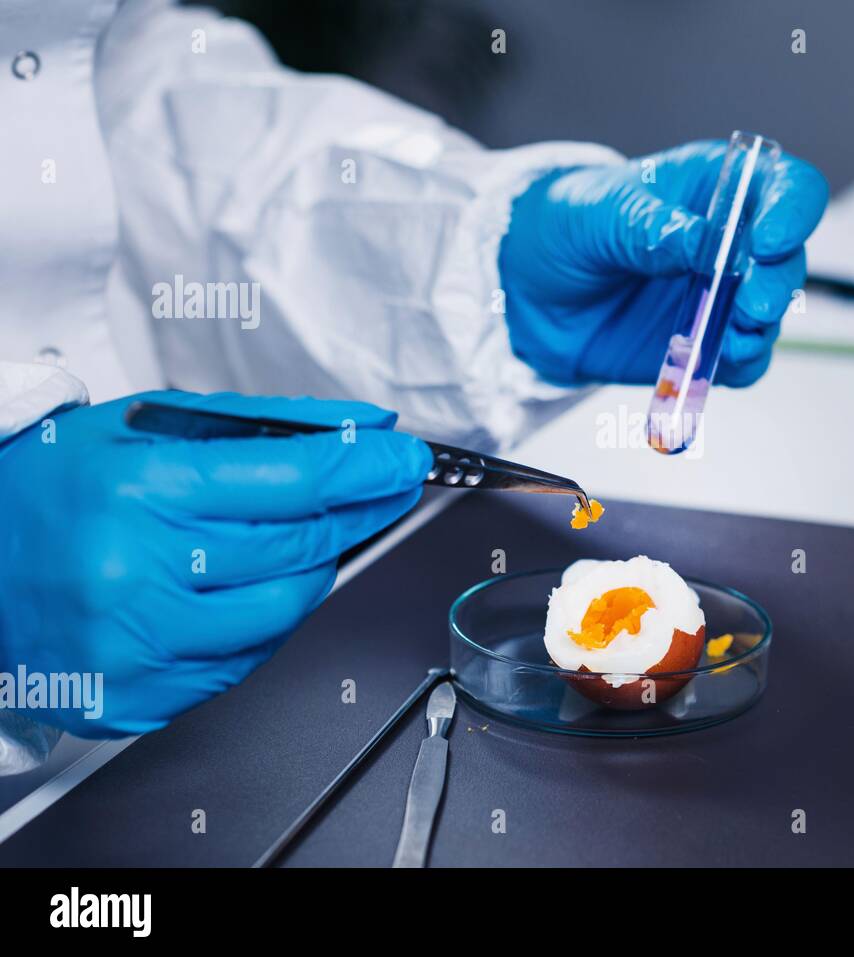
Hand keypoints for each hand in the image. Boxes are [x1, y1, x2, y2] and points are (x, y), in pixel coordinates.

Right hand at [0, 391, 430, 736]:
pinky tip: (248, 585)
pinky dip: (267, 618)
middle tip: (386, 487)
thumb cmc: (53, 487)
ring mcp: (142, 643)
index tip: (403, 460)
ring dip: (315, 567)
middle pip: (301, 544)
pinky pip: (249, 657)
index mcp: (141, 492)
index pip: (294, 480)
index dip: (364, 468)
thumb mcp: (147, 428)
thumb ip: (263, 426)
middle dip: (359, 510)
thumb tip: (357, 428)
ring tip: (302, 534)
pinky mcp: (141, 693)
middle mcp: (141, 572)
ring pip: (288, 607)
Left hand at [500, 140, 827, 386]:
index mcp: (714, 188)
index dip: (792, 210)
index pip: (782, 187)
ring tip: (735, 336)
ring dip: (762, 328)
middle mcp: (730, 242)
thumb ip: (652, 227)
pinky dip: (740, 364)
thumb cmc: (565, 226)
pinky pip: (742, 361)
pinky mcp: (705, 343)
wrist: (525, 290)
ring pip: (770, 314)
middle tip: (753, 303)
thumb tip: (703, 242)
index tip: (770, 240)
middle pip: (787, 258)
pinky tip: (720, 358)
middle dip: (778, 282)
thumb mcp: (600, 212)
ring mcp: (721, 296)